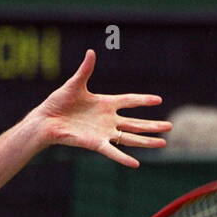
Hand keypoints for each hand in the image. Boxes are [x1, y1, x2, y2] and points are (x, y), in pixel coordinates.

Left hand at [35, 48, 171, 167]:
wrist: (46, 120)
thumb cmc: (58, 102)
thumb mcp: (74, 84)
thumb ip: (85, 70)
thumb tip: (91, 52)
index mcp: (105, 103)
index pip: (129, 100)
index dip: (143, 100)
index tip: (158, 99)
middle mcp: (108, 119)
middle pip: (136, 123)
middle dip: (153, 125)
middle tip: (170, 126)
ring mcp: (103, 132)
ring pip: (130, 138)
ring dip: (146, 141)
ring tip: (163, 143)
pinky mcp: (95, 143)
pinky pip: (112, 151)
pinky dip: (123, 158)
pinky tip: (135, 164)